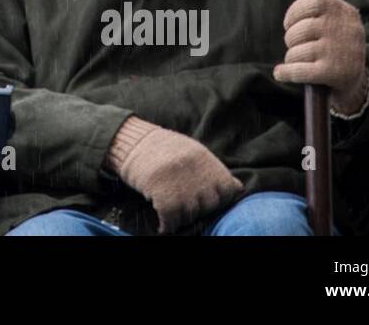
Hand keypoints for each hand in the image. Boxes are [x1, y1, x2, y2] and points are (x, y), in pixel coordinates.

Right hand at [106, 117, 242, 232]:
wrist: (131, 141)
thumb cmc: (160, 146)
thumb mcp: (191, 150)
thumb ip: (212, 168)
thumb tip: (237, 187)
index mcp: (205, 160)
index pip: (228, 189)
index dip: (220, 197)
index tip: (207, 199)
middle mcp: (198, 174)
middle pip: (210, 205)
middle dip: (200, 207)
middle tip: (184, 204)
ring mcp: (183, 188)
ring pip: (191, 215)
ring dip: (182, 217)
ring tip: (172, 211)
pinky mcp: (165, 198)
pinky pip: (172, 221)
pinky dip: (167, 225)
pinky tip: (162, 224)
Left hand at [274, 0, 368, 113]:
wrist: (357, 79)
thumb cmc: (335, 41)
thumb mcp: (331, 16)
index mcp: (344, 11)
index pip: (311, 2)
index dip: (293, 14)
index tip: (289, 23)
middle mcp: (347, 29)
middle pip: (299, 29)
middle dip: (291, 39)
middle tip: (297, 46)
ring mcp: (342, 52)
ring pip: (296, 51)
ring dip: (291, 58)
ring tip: (299, 60)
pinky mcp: (335, 73)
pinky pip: (298, 70)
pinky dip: (286, 73)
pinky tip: (281, 73)